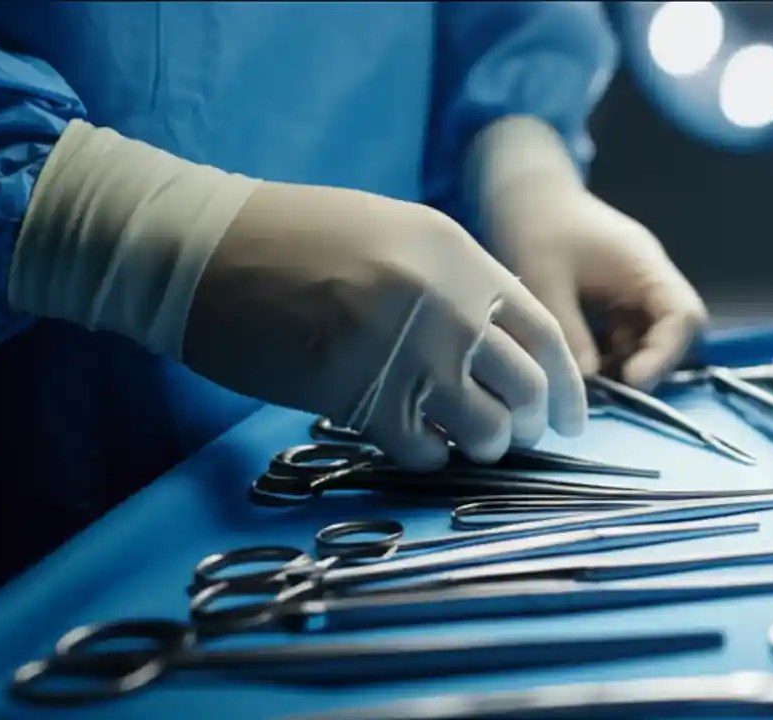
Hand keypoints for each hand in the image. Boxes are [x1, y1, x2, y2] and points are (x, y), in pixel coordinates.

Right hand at [9, 121, 584, 471]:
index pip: (543, 335)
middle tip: (518, 435)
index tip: (571, 418)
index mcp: (457, 256)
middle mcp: (444, 304)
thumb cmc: (292, 236)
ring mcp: (402, 352)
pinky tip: (413, 442)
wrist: (200, 248)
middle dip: (532, 424)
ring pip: (484, 430)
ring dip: (483, 445)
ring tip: (463, 439)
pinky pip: (422, 451)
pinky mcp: (354, 397)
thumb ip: (454, 280)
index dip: (567, 387)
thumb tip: (501, 339)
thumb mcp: (393, 232)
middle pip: (526, 390)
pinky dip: (428, 457)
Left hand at [486, 178, 707, 389]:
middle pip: (674, 333)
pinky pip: (625, 335)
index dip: (665, 354)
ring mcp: (634, 289)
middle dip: (647, 364)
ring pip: (649, 339)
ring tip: (586, 377)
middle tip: (606, 387)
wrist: (525, 191)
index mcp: (644, 266)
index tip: (631, 380)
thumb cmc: (536, 225)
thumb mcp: (545, 280)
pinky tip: (578, 361)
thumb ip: (569, 331)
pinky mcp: (615, 299)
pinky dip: (608, 354)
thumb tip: (587, 383)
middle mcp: (649, 279)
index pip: (684, 316)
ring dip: (625, 363)